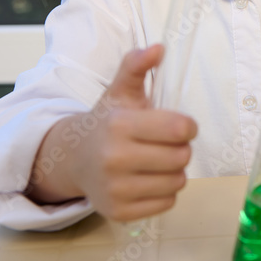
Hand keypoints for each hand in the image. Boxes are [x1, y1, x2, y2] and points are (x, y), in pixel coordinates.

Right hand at [28, 46, 197, 221]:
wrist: (73, 158)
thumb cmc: (107, 122)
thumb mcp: (119, 91)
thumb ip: (137, 66)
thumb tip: (158, 47)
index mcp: (119, 125)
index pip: (180, 129)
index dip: (187, 126)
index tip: (179, 125)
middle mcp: (114, 158)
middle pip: (181, 157)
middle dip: (180, 149)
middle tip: (164, 145)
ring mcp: (115, 189)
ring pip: (177, 182)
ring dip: (174, 172)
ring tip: (156, 162)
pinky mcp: (119, 212)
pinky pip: (167, 204)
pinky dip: (164, 193)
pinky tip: (147, 179)